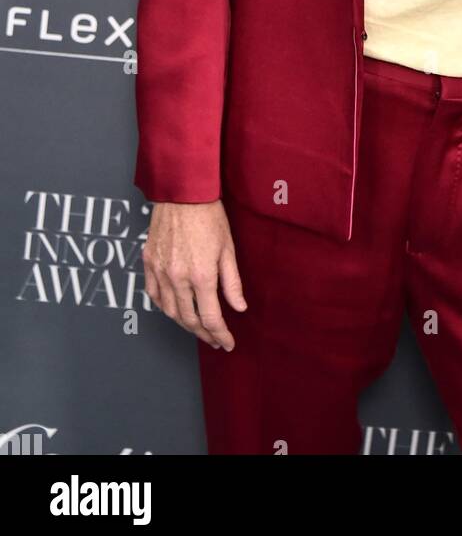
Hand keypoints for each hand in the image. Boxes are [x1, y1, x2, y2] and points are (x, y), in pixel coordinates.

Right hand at [142, 200, 246, 349]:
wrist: (182, 192)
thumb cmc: (209, 215)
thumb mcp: (228, 248)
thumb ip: (232, 282)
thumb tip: (239, 308)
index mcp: (201, 275)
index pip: (210, 317)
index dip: (220, 334)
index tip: (227, 343)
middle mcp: (178, 277)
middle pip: (189, 319)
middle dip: (203, 334)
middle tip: (215, 339)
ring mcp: (160, 271)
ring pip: (169, 311)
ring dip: (184, 324)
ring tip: (198, 328)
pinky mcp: (148, 263)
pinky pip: (154, 295)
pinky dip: (164, 307)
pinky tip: (175, 310)